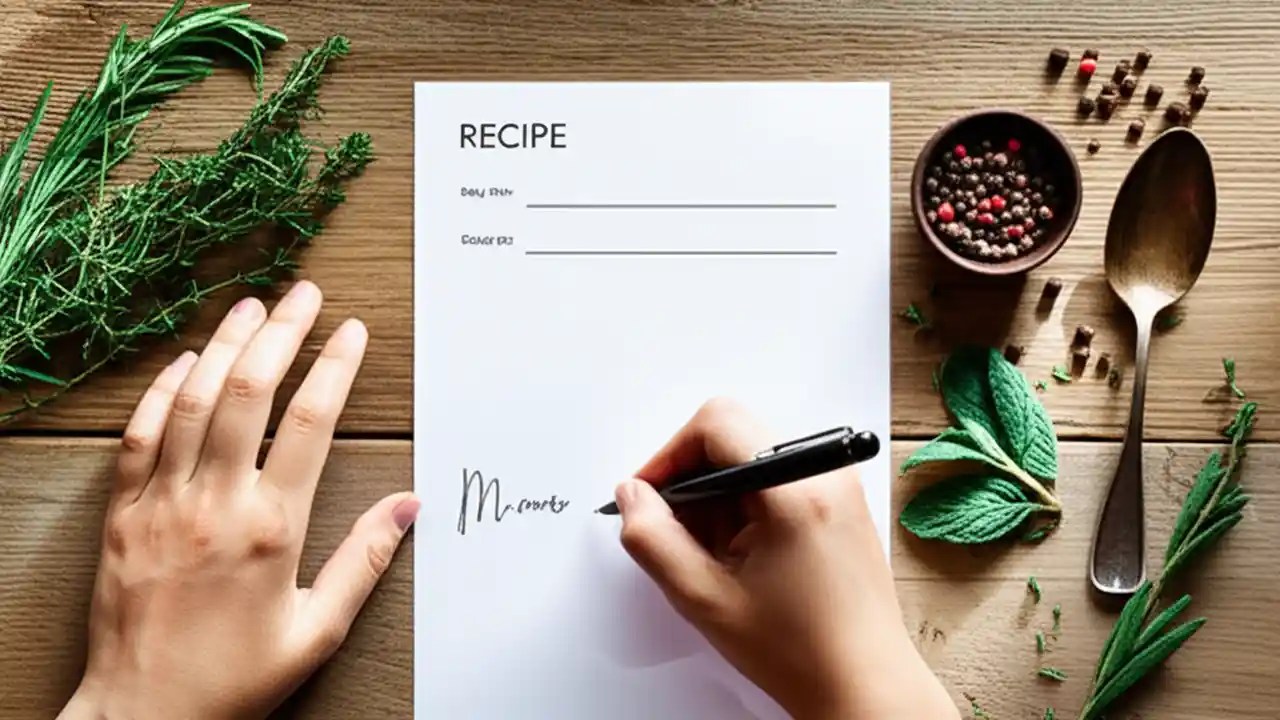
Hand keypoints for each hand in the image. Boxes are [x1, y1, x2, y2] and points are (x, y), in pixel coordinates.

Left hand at [60, 281, 418, 719]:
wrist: (143, 715)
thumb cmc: (233, 680)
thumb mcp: (317, 631)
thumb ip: (363, 561)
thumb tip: (409, 507)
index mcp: (270, 529)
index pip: (308, 424)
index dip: (334, 369)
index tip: (352, 332)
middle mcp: (215, 503)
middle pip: (249, 394)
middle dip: (281, 334)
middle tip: (304, 294)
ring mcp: (162, 503)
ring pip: (193, 401)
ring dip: (224, 346)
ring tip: (251, 307)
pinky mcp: (123, 513)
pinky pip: (139, 435)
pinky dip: (162, 391)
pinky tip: (184, 362)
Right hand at [613, 398, 956, 719]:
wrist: (865, 685)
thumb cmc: (803, 652)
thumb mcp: (705, 598)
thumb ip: (654, 540)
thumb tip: (633, 496)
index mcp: (797, 490)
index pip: (718, 423)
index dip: (670, 453)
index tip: (650, 492)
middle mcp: (826, 473)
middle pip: (734, 434)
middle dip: (692, 476)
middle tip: (675, 529)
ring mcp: (838, 485)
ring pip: (752, 454)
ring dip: (717, 493)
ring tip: (714, 553)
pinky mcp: (840, 500)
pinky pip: (777, 475)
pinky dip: (745, 503)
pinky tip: (740, 553)